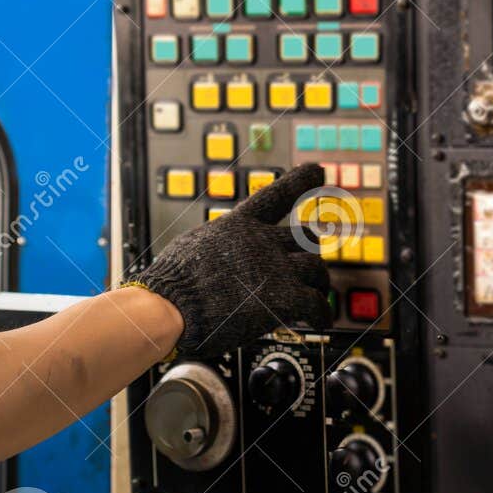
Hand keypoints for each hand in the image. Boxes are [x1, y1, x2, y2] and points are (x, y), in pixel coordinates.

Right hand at [137, 164, 331, 356]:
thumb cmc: (173, 281)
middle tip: (310, 264)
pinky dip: (320, 313)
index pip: (276, 194)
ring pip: (316, 270)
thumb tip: (220, 250)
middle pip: (306, 237)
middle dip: (310, 251)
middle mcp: (262, 241)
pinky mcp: (285, 298)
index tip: (317, 172)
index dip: (300, 181)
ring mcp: (277, 268)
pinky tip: (317, 320)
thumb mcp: (193, 244)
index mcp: (238, 225)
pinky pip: (317, 304)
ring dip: (318, 284)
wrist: (172, 306)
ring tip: (315, 296)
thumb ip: (218, 243)